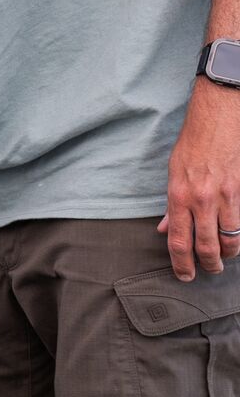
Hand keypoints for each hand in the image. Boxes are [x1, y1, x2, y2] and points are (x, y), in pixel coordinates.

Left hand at [157, 81, 239, 279]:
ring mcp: (226, 197)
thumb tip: (165, 229)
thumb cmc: (192, 146)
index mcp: (179, 196)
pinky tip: (235, 240)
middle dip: (208, 265)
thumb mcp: (172, 174)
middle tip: (208, 272)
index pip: (179, 240)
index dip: (181, 263)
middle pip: (207, 246)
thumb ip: (171, 206)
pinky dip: (238, 236)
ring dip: (228, 254)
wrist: (218, 121)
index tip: (184, 275)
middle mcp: (202, 200)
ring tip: (224, 259)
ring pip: (231, 239)